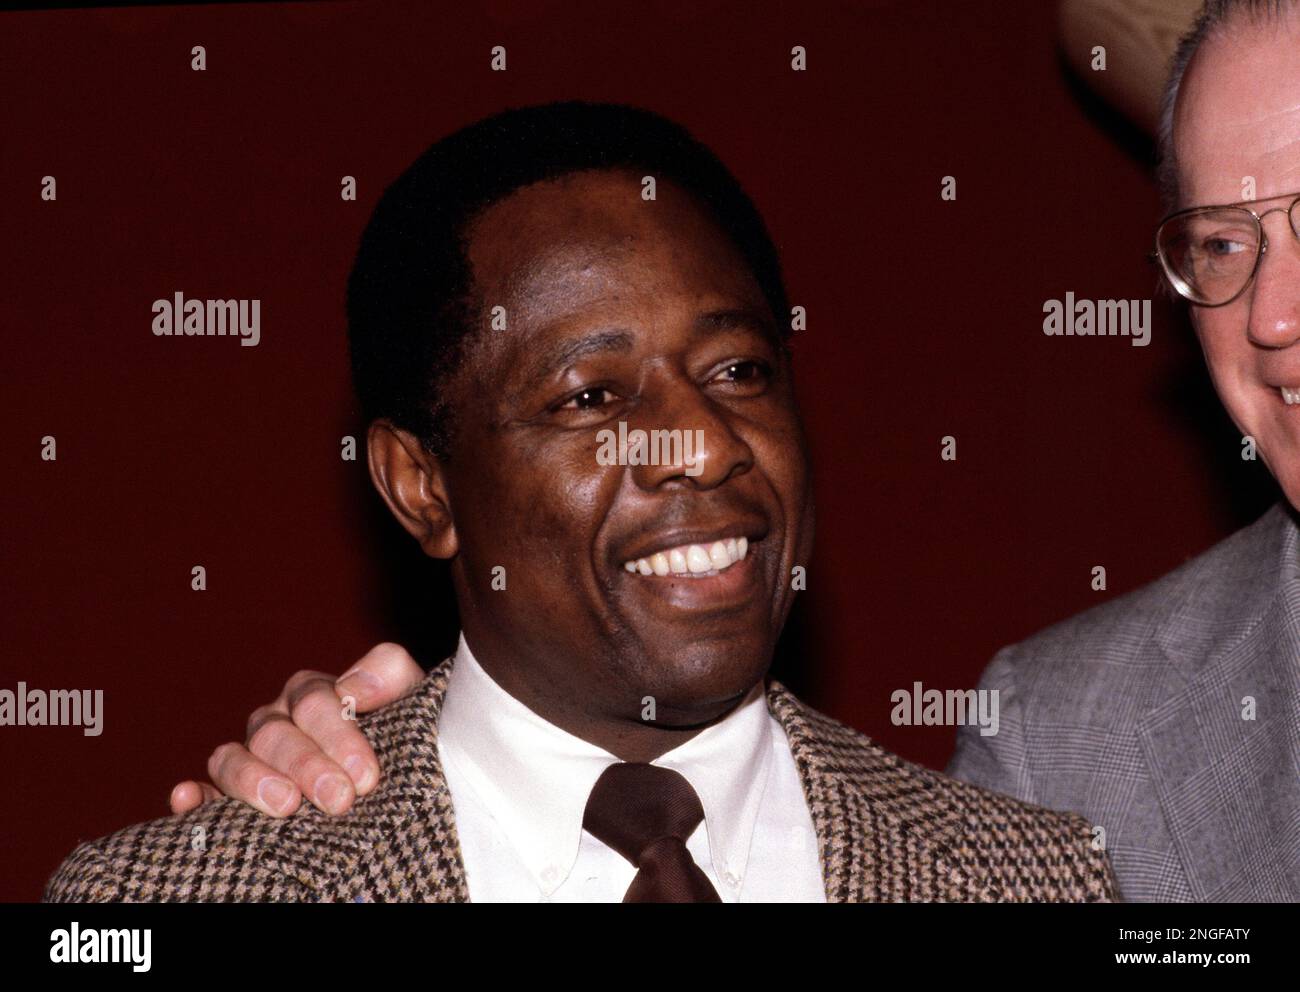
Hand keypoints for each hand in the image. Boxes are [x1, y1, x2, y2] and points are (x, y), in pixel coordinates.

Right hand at [169, 642, 424, 817]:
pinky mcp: (230, 797)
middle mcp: (276, 722)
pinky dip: (193, 796)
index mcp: (313, 695)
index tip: (366, 774)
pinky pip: (202, 792)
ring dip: (252, 780)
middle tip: (339, 799)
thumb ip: (388, 674)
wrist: (399, 776)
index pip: (313, 702)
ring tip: (285, 805)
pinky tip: (188, 798)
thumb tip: (354, 688)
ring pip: (231, 758)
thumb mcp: (408, 698)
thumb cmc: (402, 734)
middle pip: (274, 733)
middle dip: (307, 766)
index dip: (338, 734)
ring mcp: (250, 759)